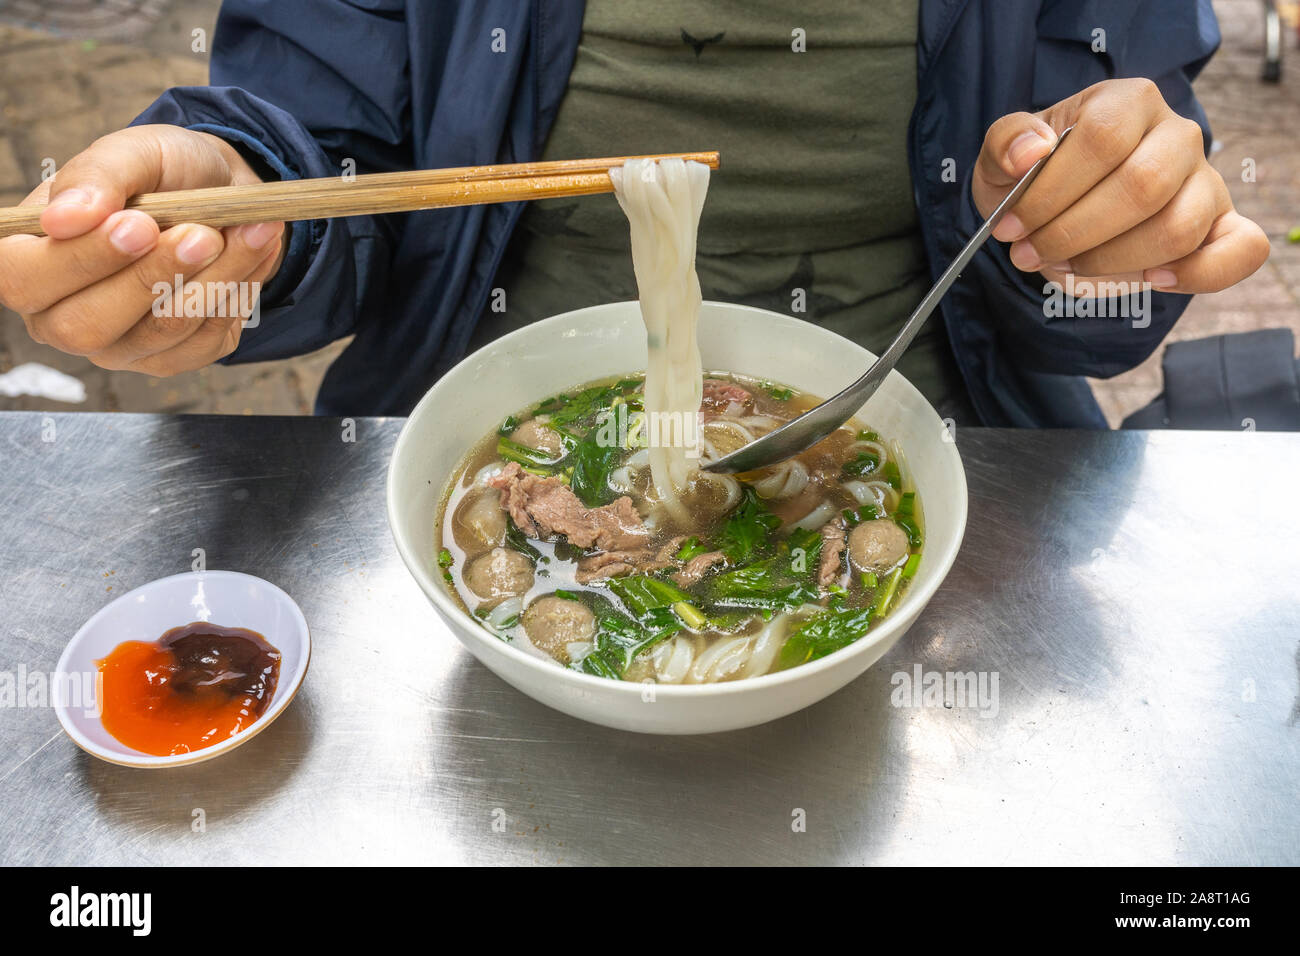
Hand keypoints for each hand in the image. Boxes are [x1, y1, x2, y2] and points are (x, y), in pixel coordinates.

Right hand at [0, 125, 283, 374]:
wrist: (222, 194)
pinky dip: (238, 293)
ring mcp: (117, 346)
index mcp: (27, 259)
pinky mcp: (171, 358)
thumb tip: (62, 219)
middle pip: (86, 326)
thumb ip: (94, 177)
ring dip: (213, 280)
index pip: (24, 277)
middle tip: (203, 235)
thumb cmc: (161, 174)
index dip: (80, 259)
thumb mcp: (132, 153)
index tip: (140, 225)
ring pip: (159, 331)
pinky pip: (204, 340)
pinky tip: (254, 253)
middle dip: (153, 277)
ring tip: (249, 231)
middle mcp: (60, 315)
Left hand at [972, 78, 1268, 294]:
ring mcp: (1205, 180)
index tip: (1010, 227)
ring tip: (1064, 265)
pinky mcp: (1221, 224)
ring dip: (1110, 262)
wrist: (1061, 209)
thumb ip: (1006, 143)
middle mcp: (1177, 135)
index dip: (1051, 192)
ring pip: (1177, 228)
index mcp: (1128, 103)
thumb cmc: (1035, 179)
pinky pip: (1241, 250)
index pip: (1102, 139)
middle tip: (1028, 254)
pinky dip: (1199, 273)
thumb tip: (1031, 151)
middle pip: (1141, 187)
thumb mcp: (1004, 157)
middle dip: (1073, 234)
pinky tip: (1151, 279)